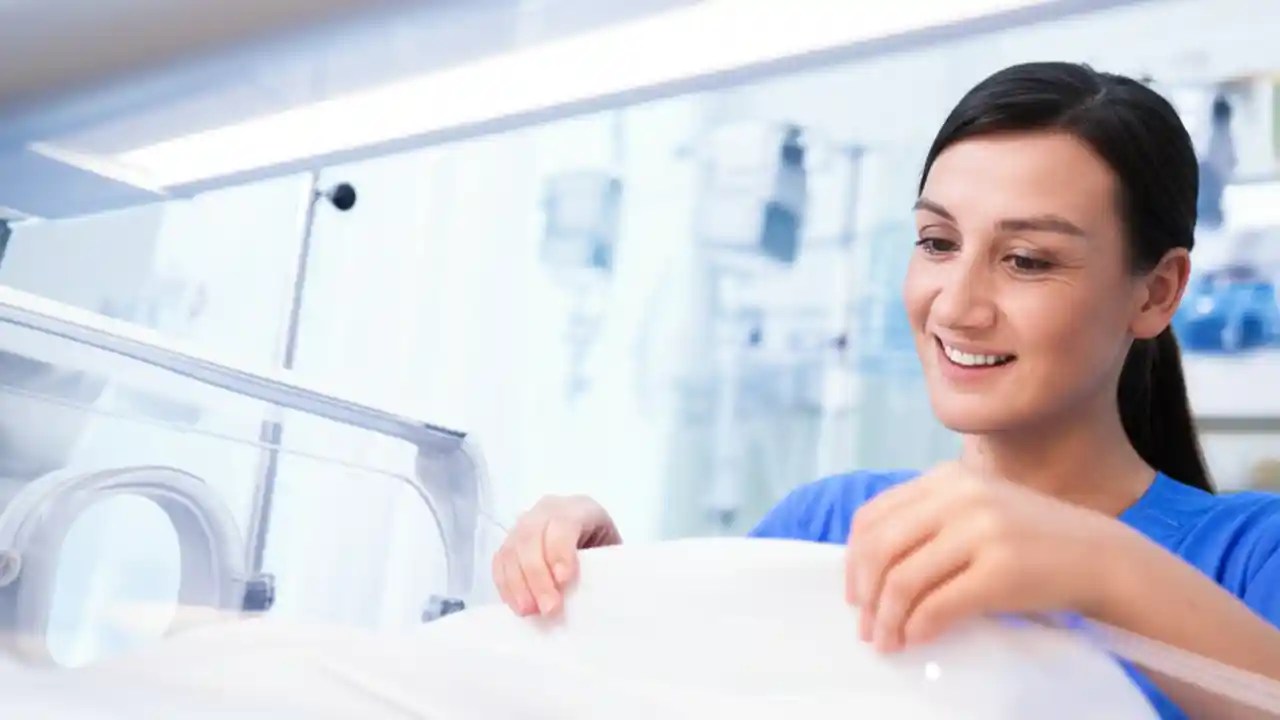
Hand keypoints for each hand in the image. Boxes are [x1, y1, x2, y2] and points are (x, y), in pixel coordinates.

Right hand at [492, 495, 620, 616]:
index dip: (560, 551)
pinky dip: (506, 585)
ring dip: (519, 584)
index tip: (564, 580)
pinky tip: (518, 605)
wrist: (592, 540)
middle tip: (549, 609)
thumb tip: (599, 594)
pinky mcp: (511, 541)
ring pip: (512, 550)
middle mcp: (548, 510)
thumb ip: (605, 566)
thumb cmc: (607, 550)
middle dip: (538, 576)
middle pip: (532, 537)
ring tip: (530, 612)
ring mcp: (526, 523)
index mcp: (580, 508)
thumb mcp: (614, 551)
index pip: (563, 524)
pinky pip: (500, 561)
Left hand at [845, 462, 1133, 652]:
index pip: (872, 516)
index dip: (853, 560)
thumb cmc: (1030, 540)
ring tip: (887, 641)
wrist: (1100, 556)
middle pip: (879, 548)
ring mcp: (981, 531)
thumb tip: (867, 571)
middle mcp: (960, 497)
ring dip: (886, 619)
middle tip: (865, 626)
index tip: (855, 593)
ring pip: (902, 579)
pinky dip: (917, 627)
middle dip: (863, 593)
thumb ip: (927, 523)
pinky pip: (937, 606)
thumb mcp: (975, 510)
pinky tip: (916, 638)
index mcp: (946, 479)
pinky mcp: (1001, 570)